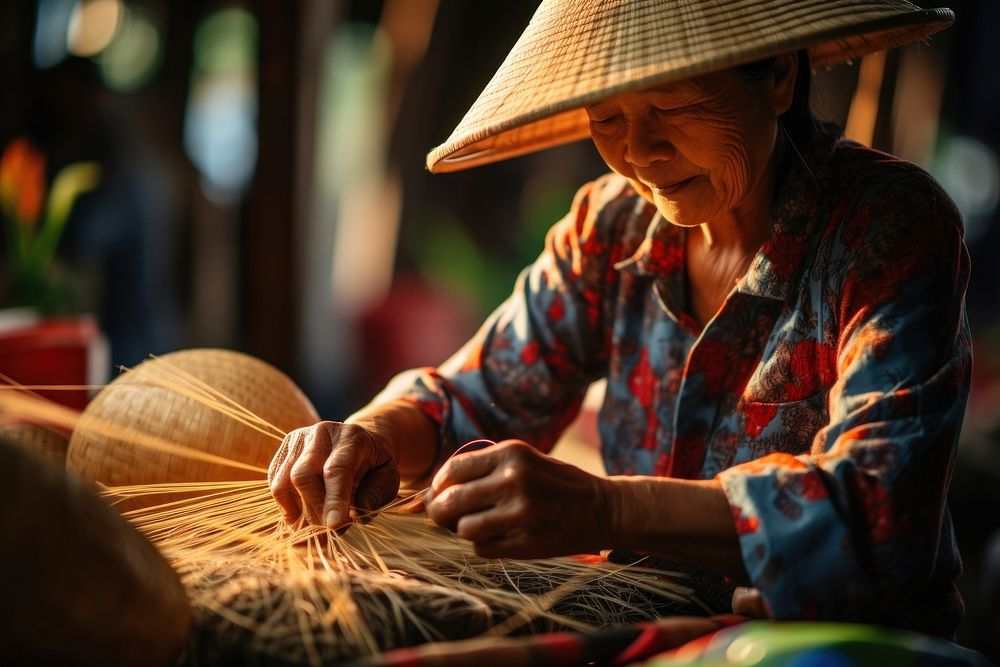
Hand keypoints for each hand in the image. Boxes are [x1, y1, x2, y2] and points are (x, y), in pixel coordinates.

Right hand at [268, 420, 399, 527]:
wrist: (360, 440)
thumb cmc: (375, 464)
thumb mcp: (388, 477)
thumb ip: (375, 496)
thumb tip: (355, 516)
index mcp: (352, 438)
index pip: (337, 469)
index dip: (334, 500)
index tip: (334, 527)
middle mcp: (322, 433)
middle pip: (303, 475)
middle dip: (313, 511)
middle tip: (327, 533)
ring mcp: (299, 439)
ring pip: (283, 481)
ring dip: (297, 512)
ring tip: (314, 528)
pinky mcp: (285, 449)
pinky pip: (275, 483)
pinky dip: (286, 506)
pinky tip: (302, 514)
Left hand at [425, 439, 614, 558]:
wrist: (602, 508)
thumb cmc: (554, 483)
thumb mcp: (522, 462)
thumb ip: (479, 472)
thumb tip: (424, 498)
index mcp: (512, 454)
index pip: (452, 470)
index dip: (438, 486)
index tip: (441, 494)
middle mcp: (515, 480)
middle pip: (451, 502)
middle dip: (441, 512)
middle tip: (448, 516)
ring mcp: (522, 513)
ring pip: (463, 529)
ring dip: (465, 530)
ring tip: (484, 524)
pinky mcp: (526, 542)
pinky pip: (482, 548)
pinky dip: (484, 545)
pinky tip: (503, 536)